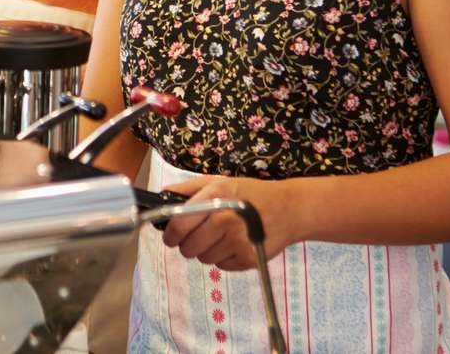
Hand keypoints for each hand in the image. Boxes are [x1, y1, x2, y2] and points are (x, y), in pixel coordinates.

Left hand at [158, 175, 296, 271]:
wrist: (288, 209)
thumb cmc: (250, 194)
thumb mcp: (219, 182)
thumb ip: (188, 189)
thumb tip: (161, 195)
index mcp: (214, 198)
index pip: (179, 225)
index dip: (170, 234)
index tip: (171, 236)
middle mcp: (225, 221)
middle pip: (188, 248)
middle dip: (188, 244)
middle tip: (198, 235)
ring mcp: (237, 243)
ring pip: (204, 259)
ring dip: (207, 250)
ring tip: (222, 236)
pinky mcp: (247, 260)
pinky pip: (221, 266)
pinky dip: (224, 258)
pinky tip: (235, 244)